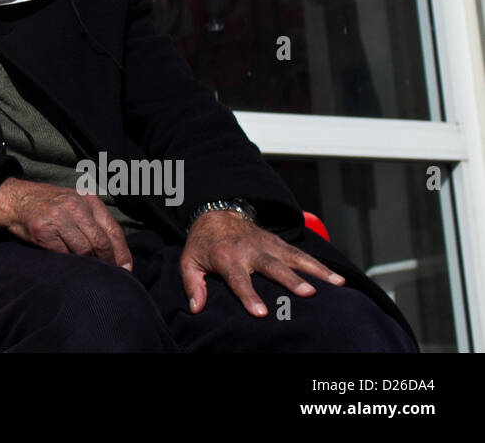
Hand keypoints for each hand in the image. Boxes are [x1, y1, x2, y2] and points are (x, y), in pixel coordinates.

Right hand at [0, 177, 132, 269]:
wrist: (15, 199)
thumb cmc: (50, 205)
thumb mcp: (76, 204)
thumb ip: (94, 222)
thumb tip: (116, 253)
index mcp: (88, 200)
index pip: (113, 230)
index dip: (122, 253)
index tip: (126, 268)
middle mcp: (75, 206)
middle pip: (100, 242)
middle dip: (107, 261)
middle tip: (108, 274)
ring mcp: (58, 217)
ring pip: (83, 250)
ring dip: (85, 262)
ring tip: (84, 266)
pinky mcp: (44, 230)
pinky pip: (63, 254)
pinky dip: (66, 260)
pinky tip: (65, 260)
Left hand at [181, 209, 344, 316]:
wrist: (216, 213)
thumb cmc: (203, 244)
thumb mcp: (189, 261)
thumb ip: (192, 285)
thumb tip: (196, 308)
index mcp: (227, 258)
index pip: (239, 280)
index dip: (249, 296)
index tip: (261, 313)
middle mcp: (250, 251)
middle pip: (272, 267)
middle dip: (290, 280)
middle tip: (307, 294)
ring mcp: (267, 245)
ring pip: (294, 258)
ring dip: (315, 271)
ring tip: (336, 284)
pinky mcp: (278, 242)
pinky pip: (301, 254)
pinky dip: (319, 265)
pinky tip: (337, 279)